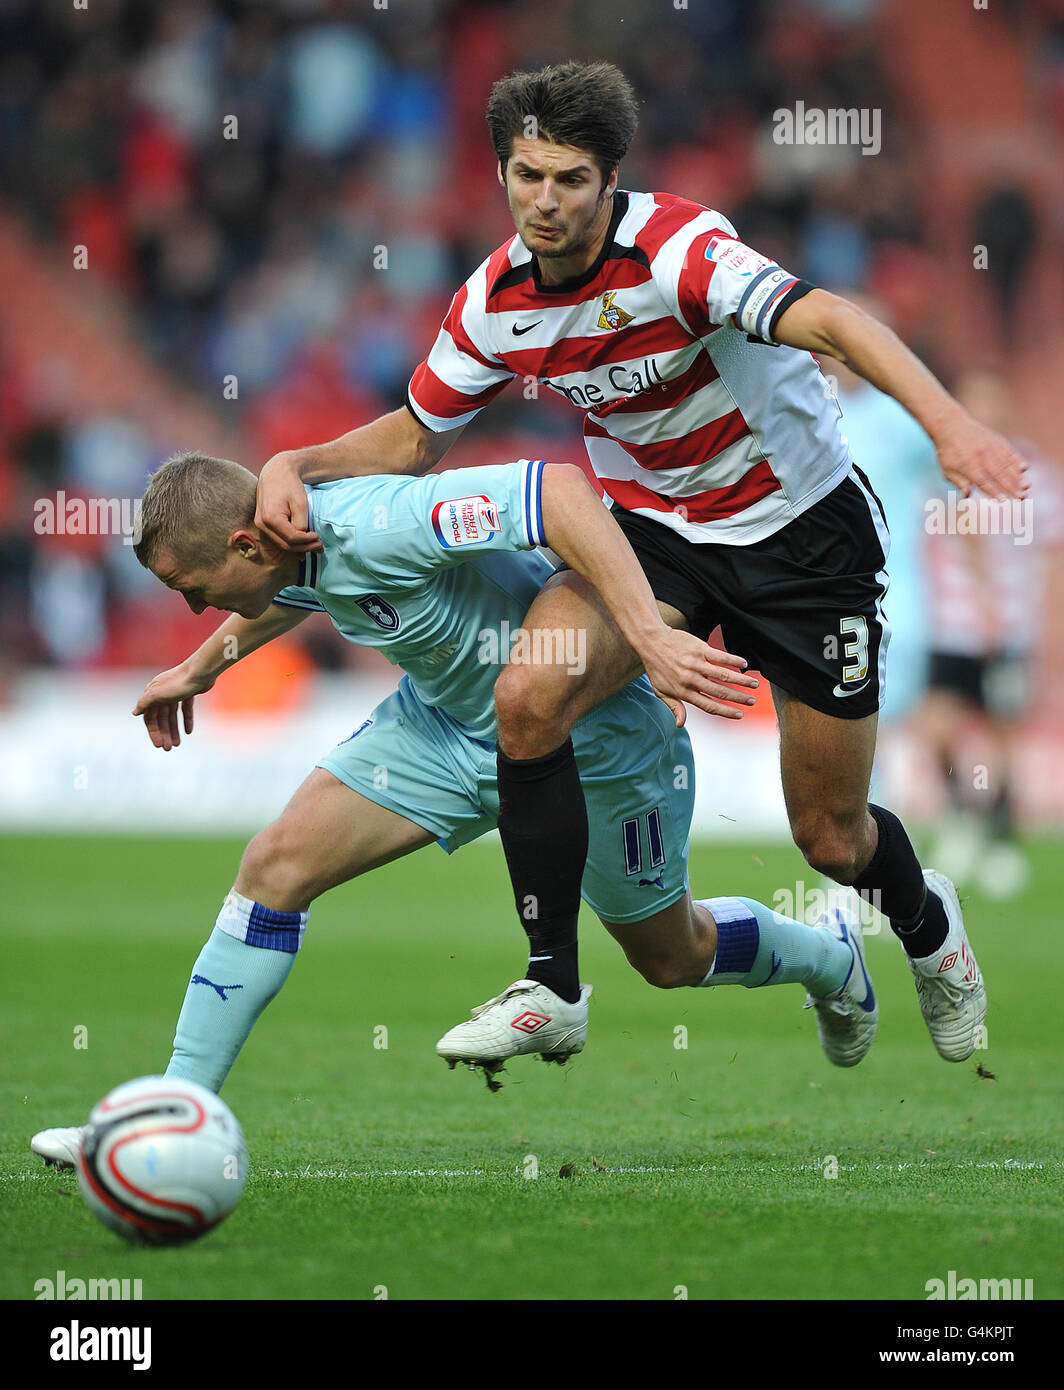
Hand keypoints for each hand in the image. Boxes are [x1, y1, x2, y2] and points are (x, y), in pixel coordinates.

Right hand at [132, 663, 215, 750]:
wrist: (201, 671)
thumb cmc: (178, 683)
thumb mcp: (157, 694)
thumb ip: (145, 703)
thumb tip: (135, 712)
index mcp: (152, 693)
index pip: (150, 717)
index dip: (153, 731)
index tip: (158, 745)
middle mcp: (162, 692)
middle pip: (162, 718)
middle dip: (165, 733)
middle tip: (169, 748)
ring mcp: (176, 692)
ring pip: (173, 715)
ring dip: (174, 730)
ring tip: (178, 744)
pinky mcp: (189, 692)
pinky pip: (186, 709)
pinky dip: (187, 720)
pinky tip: (189, 731)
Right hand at [255, 451, 322, 552]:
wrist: (276, 472)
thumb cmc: (289, 484)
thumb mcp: (300, 503)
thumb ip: (301, 523)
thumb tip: (303, 538)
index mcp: (270, 517)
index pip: (292, 538)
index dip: (308, 542)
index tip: (319, 539)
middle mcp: (262, 523)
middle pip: (285, 545)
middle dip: (305, 548)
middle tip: (320, 548)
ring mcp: (260, 524)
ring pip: (281, 544)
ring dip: (298, 548)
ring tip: (314, 547)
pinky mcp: (262, 523)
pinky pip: (277, 538)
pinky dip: (290, 543)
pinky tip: (302, 545)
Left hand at [638, 630, 758, 723]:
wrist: (652, 641)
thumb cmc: (656, 667)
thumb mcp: (660, 691)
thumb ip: (674, 707)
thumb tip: (680, 724)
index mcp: (683, 692)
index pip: (708, 705)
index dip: (725, 711)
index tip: (738, 715)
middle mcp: (692, 679)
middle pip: (720, 692)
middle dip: (739, 698)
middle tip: (752, 701)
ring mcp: (697, 664)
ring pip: (724, 675)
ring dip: (742, 680)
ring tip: (755, 684)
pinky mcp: (700, 649)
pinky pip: (721, 656)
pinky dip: (734, 660)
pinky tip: (745, 664)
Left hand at [935, 417, 1027, 499]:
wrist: (951, 425)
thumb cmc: (948, 452)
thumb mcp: (947, 469)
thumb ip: (959, 482)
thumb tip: (967, 495)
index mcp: (968, 466)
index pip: (983, 482)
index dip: (993, 492)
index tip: (1003, 501)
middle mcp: (982, 457)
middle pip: (999, 475)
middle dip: (1012, 487)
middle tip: (1022, 498)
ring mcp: (991, 447)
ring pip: (1007, 464)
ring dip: (1018, 476)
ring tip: (1027, 486)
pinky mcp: (997, 440)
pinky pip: (1009, 451)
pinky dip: (1017, 459)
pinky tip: (1025, 468)